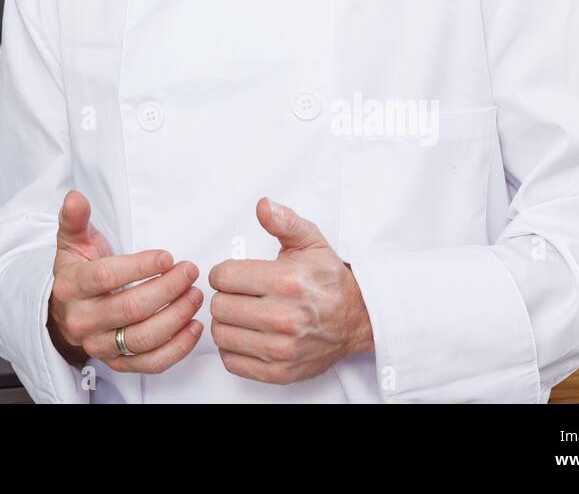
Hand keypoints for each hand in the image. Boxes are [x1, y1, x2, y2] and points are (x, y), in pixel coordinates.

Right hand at [46, 189, 203, 373]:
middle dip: (167, 289)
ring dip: (176, 317)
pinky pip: (150, 363)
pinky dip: (177, 348)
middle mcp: (82, 320)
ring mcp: (99, 345)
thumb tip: (75, 197)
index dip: (140, 266)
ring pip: (142, 339)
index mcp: (71, 286)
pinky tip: (193, 326)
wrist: (67, 312)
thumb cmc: (78, 271)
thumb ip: (75, 219)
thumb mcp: (73, 242)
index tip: (167, 256)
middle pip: (130, 309)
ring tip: (195, 295)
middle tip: (189, 272)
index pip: (107, 277)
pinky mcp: (117, 363)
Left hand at [208, 197, 373, 384]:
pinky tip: (246, 335)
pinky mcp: (280, 372)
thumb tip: (263, 206)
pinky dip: (233, 349)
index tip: (235, 275)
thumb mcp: (310, 240)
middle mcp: (284, 317)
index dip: (224, 272)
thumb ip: (283, 221)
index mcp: (287, 281)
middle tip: (239, 294)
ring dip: (226, 323)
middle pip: (219, 306)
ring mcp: (282, 348)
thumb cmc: (329, 280)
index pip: (223, 277)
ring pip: (222, 334)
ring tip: (241, 313)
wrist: (358, 319)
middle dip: (224, 296)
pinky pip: (233, 362)